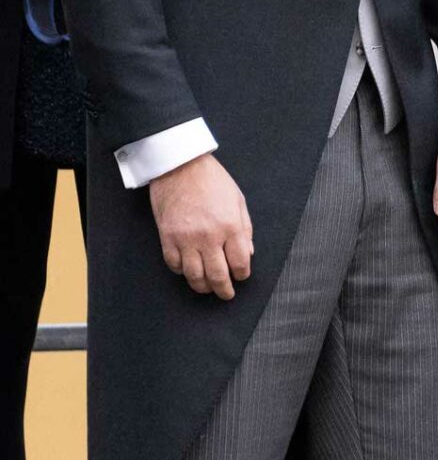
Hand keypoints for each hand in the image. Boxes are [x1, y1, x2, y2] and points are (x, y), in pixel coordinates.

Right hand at [149, 153, 253, 300]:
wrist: (179, 165)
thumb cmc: (211, 179)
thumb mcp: (238, 200)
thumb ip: (245, 229)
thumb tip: (248, 254)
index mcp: (230, 226)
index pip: (240, 264)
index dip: (242, 275)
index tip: (240, 276)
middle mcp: (209, 236)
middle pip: (218, 276)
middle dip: (224, 290)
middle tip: (226, 294)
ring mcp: (186, 239)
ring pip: (194, 276)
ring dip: (203, 287)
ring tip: (207, 288)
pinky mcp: (167, 238)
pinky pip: (174, 265)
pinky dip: (181, 272)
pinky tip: (188, 270)